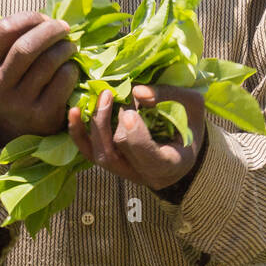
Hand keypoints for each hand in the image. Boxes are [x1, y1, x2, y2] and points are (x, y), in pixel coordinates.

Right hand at [0, 12, 80, 141]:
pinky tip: (71, 68)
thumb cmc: (16, 84)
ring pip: (48, 62)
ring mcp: (19, 102)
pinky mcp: (42, 114)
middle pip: (26, 47)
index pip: (5, 30)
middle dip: (50, 31)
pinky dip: (72, 68)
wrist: (19, 128)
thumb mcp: (3, 64)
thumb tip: (50, 20)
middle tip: (65, 28)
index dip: (30, 18)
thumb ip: (17, 40)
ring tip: (70, 47)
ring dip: (65, 48)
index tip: (46, 18)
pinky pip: (63, 80)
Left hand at [67, 84, 205, 192]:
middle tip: (113, 94)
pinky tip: (74, 111)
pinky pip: (89, 153)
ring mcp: (124, 172)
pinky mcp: (110, 163)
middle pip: (122, 151)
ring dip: (96, 124)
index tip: (128, 114)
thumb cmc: (188, 125)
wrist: (181, 150)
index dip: (137, 138)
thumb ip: (169, 97)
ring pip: (101, 154)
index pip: (150, 158)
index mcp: (171, 163)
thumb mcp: (191, 107)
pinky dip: (79, 133)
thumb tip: (136, 91)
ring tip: (102, 96)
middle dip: (115, 121)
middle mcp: (144, 174)